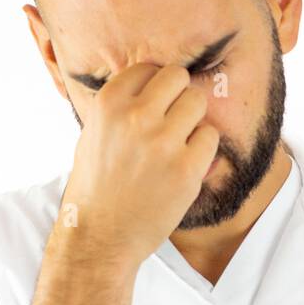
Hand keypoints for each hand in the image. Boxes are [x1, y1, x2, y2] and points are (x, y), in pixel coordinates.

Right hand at [59, 61, 219, 269]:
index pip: (148, 69)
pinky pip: (211, 136)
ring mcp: (163, 142)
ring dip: (193, 120)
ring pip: (198, 102)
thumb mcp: (93, 134)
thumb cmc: (96, 186)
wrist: (101, 236)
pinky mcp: (187, 168)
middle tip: (172, 120)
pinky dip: (202, 148)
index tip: (153, 105)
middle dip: (178, 95)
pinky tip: (185, 163)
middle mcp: (136, 117)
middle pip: (178, 77)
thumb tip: (151, 82)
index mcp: (109, 104)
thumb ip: (120, 106)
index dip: (154, 87)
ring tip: (178, 142)